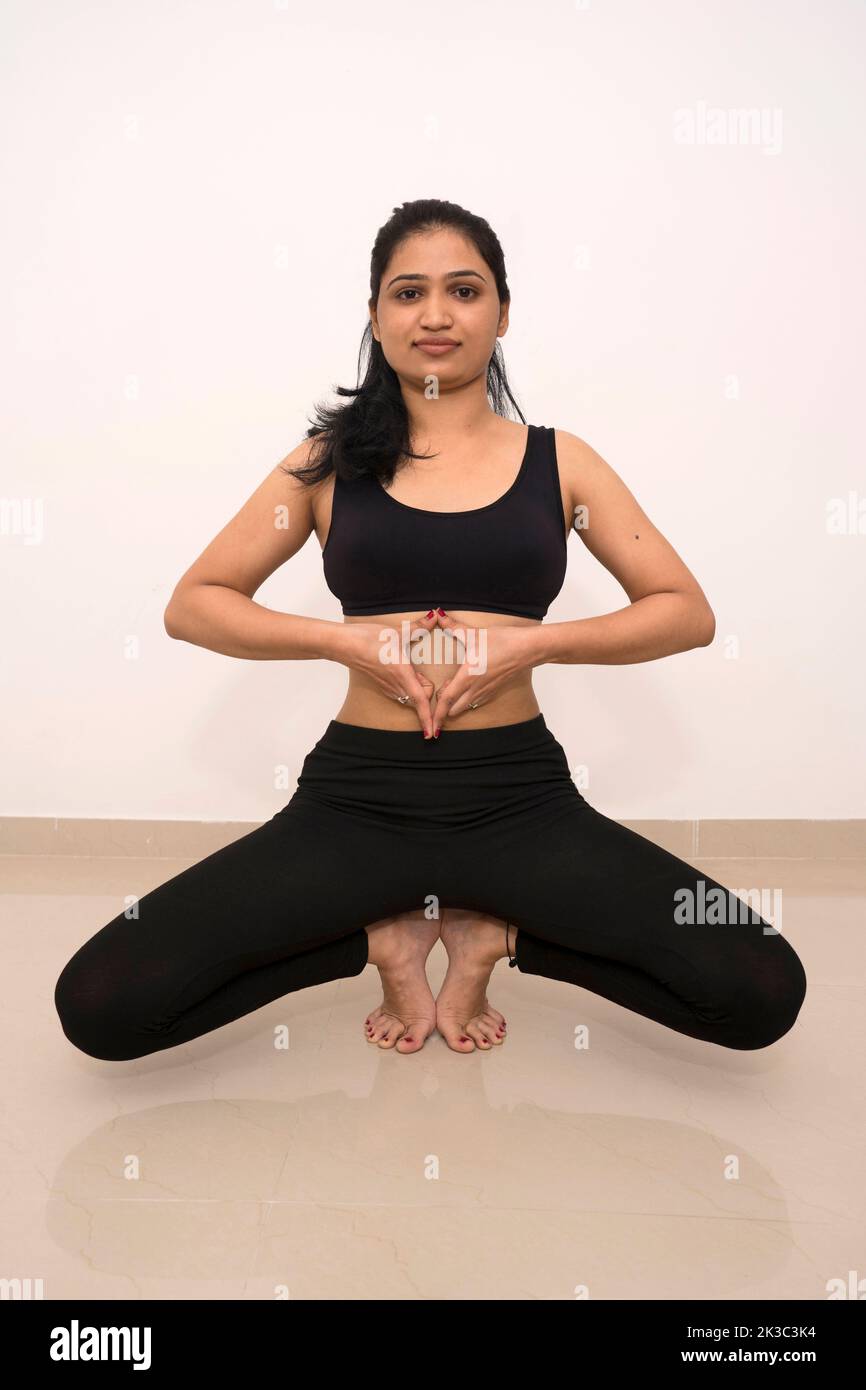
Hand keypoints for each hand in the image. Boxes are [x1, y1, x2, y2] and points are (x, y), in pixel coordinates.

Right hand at [333, 610, 438, 736]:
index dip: (428, 718)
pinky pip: (401, 692)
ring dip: (416, 687)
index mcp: (403, 675)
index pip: (421, 701)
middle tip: (421, 669)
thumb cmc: (368, 639)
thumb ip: (419, 627)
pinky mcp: (382, 686)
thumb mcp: (397, 632)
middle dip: (427, 688)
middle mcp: (396, 686)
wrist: (344, 645)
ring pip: (411, 695)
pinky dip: (407, 686)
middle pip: (420, 697)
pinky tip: (401, 669)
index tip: (432, 733)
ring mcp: (388, 688)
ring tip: (410, 667)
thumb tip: (435, 616)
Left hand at [431, 610, 541, 732]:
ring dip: (456, 704)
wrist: (528, 649)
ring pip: (466, 706)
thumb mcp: (475, 634)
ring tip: (451, 692)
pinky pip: (477, 701)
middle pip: (455, 709)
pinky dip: (467, 701)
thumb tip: (438, 616)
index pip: (447, 700)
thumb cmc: (503, 641)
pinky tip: (467, 690)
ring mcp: (487, 691)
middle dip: (444, 709)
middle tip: (438, 698)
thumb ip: (454, 627)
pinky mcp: (495, 690)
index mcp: (467, 677)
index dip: (437, 714)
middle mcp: (476, 688)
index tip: (431, 727)